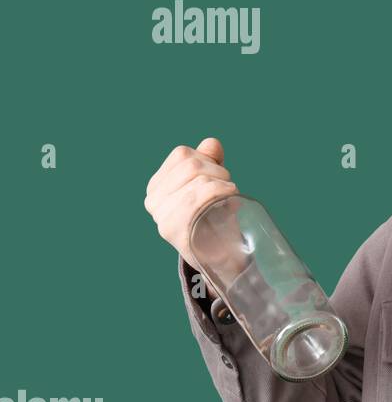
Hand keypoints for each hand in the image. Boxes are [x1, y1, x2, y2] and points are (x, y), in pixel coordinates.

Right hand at [144, 137, 239, 270]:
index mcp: (157, 186)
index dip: (207, 160)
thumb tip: (212, 143)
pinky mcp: (174, 228)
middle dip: (218, 172)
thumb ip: (209, 161)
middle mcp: (153, 200)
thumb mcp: (211, 184)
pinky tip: (229, 204)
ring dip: (223, 184)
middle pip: (192, 164)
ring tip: (227, 199)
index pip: (183, 154)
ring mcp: (161, 216)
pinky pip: (201, 195)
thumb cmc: (216, 217)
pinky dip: (222, 193)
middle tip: (226, 191)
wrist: (222, 258)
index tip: (216, 178)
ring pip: (200, 178)